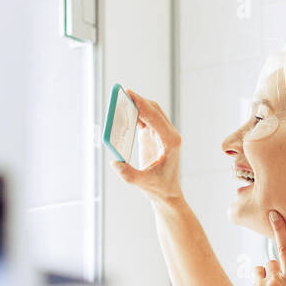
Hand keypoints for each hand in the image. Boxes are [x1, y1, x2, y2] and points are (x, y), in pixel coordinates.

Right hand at [108, 87, 183, 204]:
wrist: (166, 192)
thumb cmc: (159, 188)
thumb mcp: (143, 183)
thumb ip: (128, 174)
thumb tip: (114, 163)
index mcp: (170, 141)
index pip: (155, 117)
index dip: (141, 103)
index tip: (129, 93)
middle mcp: (170, 134)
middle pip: (153, 109)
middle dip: (138, 100)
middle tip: (121, 92)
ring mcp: (163, 134)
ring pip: (150, 112)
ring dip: (137, 105)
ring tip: (120, 100)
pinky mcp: (156, 136)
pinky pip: (146, 120)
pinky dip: (135, 114)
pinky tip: (123, 113)